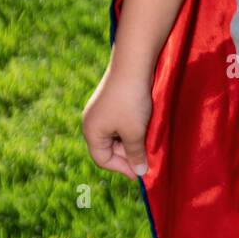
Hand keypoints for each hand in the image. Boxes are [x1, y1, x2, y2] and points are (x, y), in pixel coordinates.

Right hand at [82, 63, 152, 180]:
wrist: (133, 64)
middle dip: (127, 153)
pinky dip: (131, 127)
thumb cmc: (131, 102)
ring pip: (115, 134)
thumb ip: (135, 154)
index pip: (103, 159)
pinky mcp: (111, 99)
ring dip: (131, 140)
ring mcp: (100, 109)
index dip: (122, 168)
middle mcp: (92, 121)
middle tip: (147, 156)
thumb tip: (139, 172)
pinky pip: (119, 121)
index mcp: (91, 131)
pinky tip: (144, 125)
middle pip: (108, 147)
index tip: (141, 171)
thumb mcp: (134, 132)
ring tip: (147, 141)